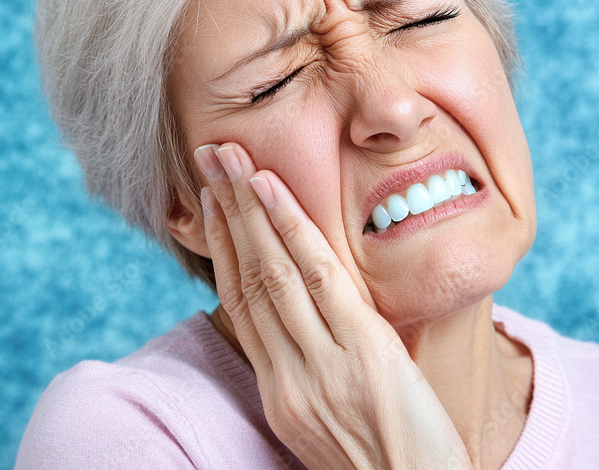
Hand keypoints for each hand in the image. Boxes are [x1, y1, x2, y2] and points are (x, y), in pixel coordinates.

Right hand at [194, 142, 472, 469]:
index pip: (240, 306)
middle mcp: (289, 376)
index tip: (209, 204)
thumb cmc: (388, 465)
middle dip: (225, 213)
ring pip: (272, 272)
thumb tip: (310, 329)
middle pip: (247, 279)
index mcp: (281, 393)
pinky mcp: (361, 352)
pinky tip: (272, 191)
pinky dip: (292, 231)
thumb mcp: (333, 423)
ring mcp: (321, 363)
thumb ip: (315, 374)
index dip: (222, 248)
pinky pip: (319, 280)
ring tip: (231, 159)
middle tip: (210, 158)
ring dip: (249, 208)